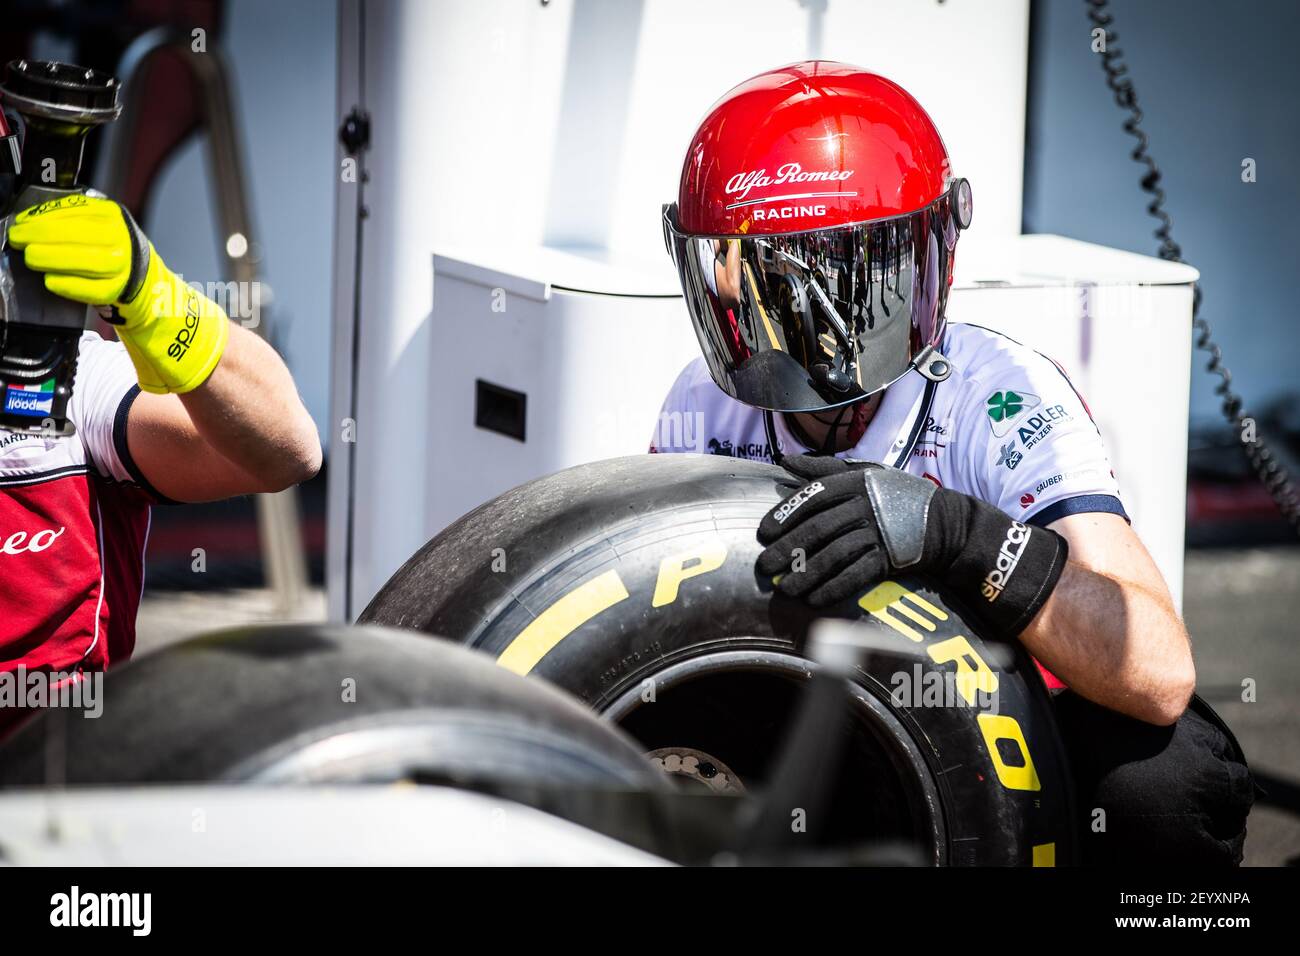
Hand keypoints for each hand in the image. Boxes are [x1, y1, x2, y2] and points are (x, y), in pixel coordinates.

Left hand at [9, 195, 228, 393]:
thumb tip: (30, 221)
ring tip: (32, 259)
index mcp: (114, 217)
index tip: (20, 224)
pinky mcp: (119, 291)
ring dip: (50, 259)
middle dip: (40, 237)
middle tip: (19, 241)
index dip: (40, 218)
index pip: (73, 212)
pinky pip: (88, 290)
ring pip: (83, 261)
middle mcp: (123, 240)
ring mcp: (124, 267)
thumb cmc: (111, 252)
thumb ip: (71, 218)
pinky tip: (50, 281)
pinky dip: (66, 285)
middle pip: (76, 235)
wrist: (145, 283)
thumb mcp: (98, 224)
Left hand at [757, 458, 1068, 635]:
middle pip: (818, 528)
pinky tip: (816, 599)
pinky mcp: (892, 556)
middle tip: (765, 565)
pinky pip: (858, 574)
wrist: (947, 522)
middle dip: (788, 549)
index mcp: (855, 483)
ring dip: (808, 574)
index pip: (814, 497)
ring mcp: (879, 532)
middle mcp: (865, 505)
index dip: (786, 514)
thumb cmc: (898, 494)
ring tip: (787, 589)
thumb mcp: (866, 473)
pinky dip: (835, 587)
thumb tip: (785, 462)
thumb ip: (825, 469)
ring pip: (835, 554)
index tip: (764, 532)